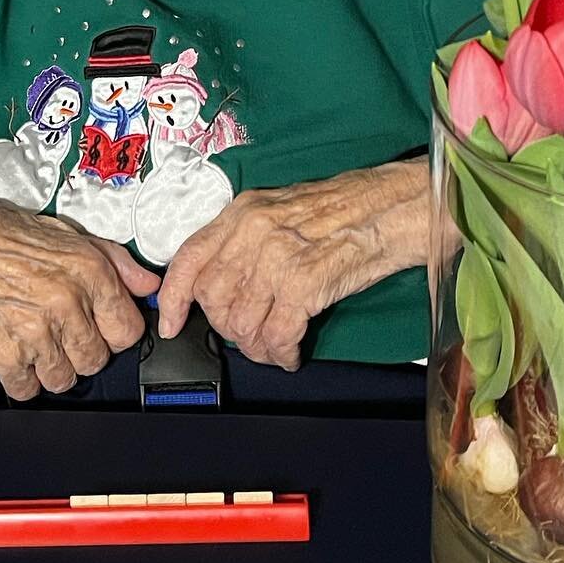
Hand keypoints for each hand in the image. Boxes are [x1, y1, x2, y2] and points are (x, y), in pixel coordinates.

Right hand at [0, 181, 150, 398]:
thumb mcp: (62, 230)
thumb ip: (113, 259)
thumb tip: (147, 283)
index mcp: (87, 270)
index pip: (129, 330)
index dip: (114, 329)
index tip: (101, 325)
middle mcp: (66, 303)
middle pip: (97, 360)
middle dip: (82, 349)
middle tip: (61, 329)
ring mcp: (34, 333)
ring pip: (65, 380)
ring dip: (51, 366)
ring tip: (34, 338)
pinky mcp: (2, 355)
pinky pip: (26, 389)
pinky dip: (19, 376)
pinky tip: (10, 347)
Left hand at [157, 162, 427, 370]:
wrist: (392, 209)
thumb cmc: (345, 210)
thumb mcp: (281, 211)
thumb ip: (246, 240)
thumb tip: (225, 282)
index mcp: (243, 212)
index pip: (189, 258)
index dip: (175, 298)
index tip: (171, 324)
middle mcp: (253, 231)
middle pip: (214, 299)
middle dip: (227, 328)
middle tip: (249, 336)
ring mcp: (277, 257)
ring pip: (242, 323)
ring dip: (257, 347)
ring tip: (275, 349)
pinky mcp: (304, 284)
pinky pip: (276, 336)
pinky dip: (281, 354)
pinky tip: (292, 353)